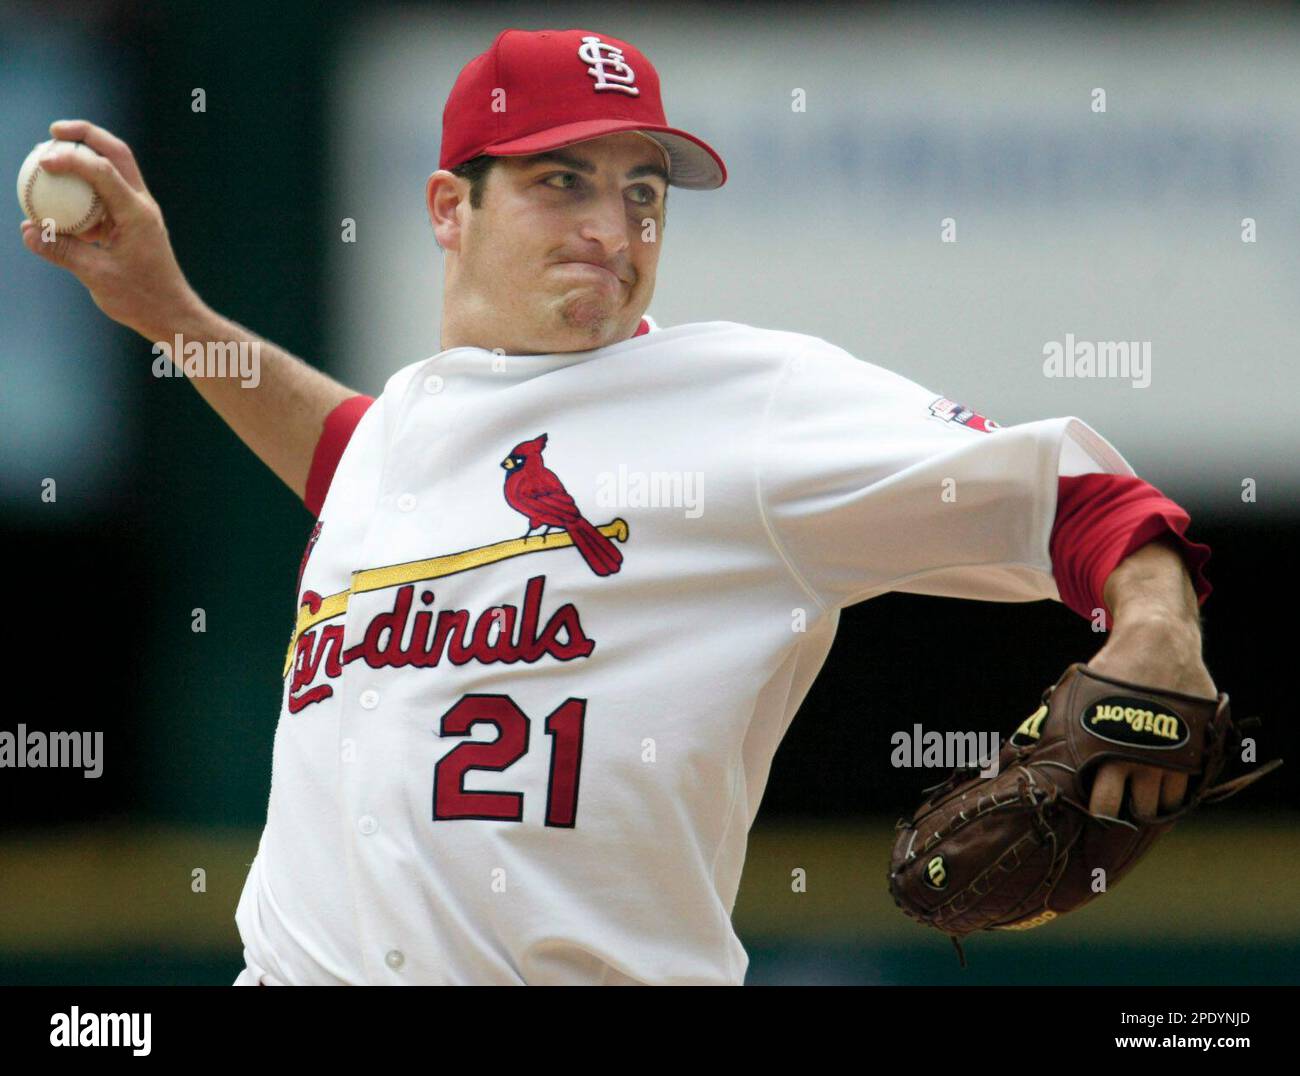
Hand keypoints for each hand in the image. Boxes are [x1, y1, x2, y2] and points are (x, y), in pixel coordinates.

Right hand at [19, 119, 201, 339]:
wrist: (172, 315)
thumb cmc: (142, 299)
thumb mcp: (96, 276)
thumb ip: (62, 250)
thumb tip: (27, 230)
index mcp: (137, 214)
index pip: (103, 171)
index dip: (71, 158)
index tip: (42, 160)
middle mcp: (142, 206)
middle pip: (116, 153)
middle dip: (86, 135)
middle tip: (53, 132)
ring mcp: (139, 213)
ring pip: (113, 171)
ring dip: (85, 160)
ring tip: (51, 161)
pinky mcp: (133, 225)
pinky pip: (106, 197)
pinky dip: (84, 192)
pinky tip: (60, 204)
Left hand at [1083, 616, 1214, 820]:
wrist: (1159, 642)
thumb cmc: (1113, 669)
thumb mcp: (1080, 695)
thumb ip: (1063, 726)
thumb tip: (1036, 752)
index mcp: (1107, 750)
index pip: (1104, 806)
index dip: (1100, 810)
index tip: (1096, 806)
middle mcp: (1143, 758)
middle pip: (1138, 811)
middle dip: (1128, 811)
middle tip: (1121, 799)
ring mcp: (1175, 755)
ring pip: (1166, 803)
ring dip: (1155, 801)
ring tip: (1142, 787)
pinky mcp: (1200, 747)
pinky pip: (1190, 786)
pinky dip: (1177, 787)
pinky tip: (1164, 777)